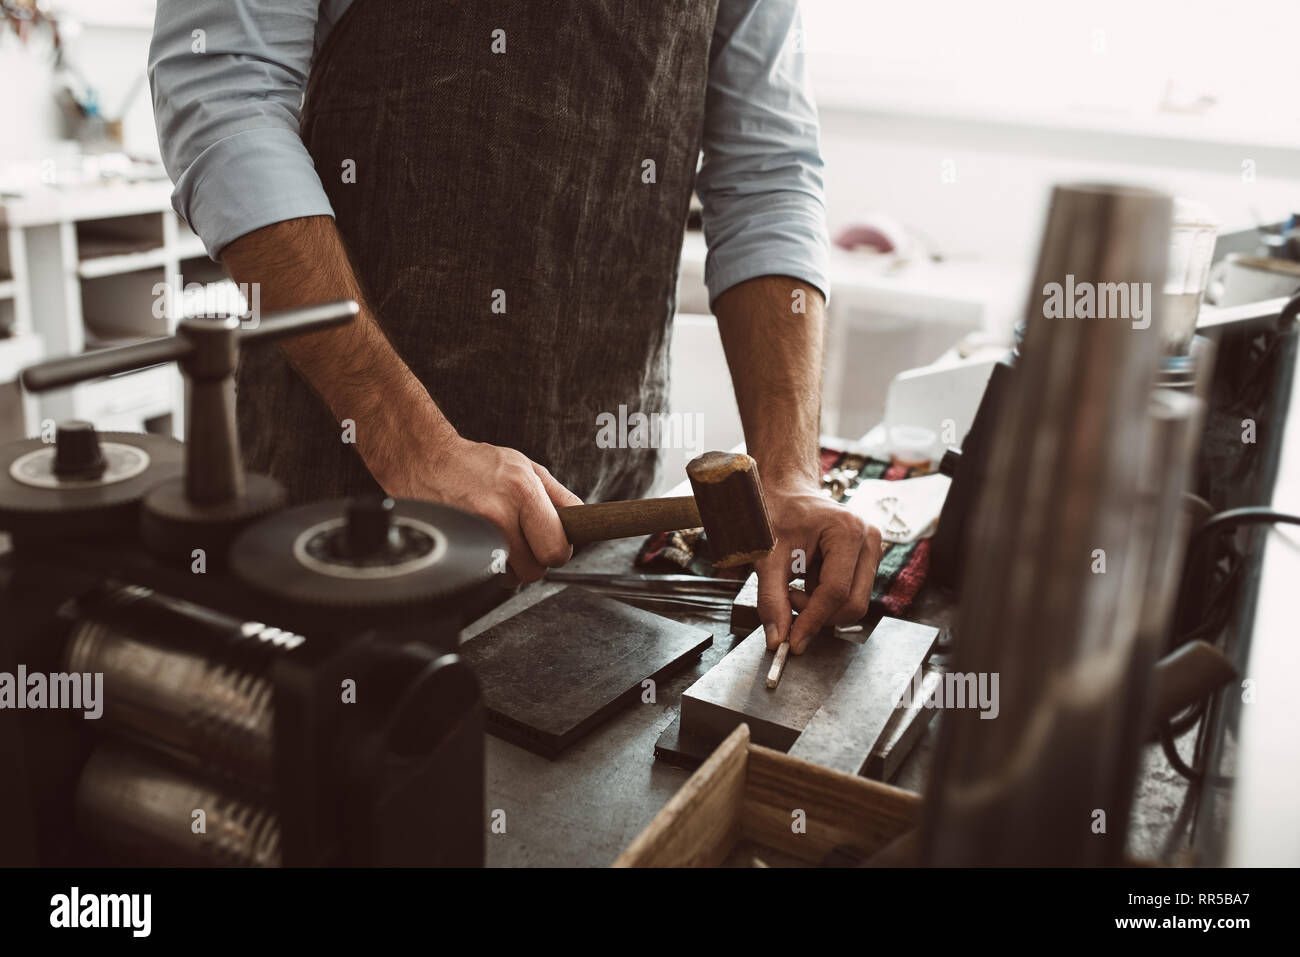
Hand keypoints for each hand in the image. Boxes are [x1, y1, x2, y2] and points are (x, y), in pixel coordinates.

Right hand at [376, 434, 582, 581]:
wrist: (426, 460)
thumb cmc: (479, 465)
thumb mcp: (527, 468)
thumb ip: (559, 497)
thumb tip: (583, 524)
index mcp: (522, 492)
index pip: (557, 548)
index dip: (558, 549)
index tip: (552, 542)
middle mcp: (498, 515)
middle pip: (536, 570)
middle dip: (535, 559)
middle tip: (524, 539)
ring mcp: (473, 535)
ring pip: (512, 579)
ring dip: (512, 565)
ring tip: (500, 537)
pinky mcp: (455, 549)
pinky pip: (488, 577)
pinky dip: (490, 566)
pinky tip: (483, 542)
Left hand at [752, 481, 882, 654]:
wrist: (788, 494)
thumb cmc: (777, 516)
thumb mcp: (768, 557)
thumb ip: (771, 599)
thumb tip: (778, 640)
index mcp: (847, 530)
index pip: (836, 591)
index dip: (812, 620)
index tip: (793, 642)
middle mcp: (869, 539)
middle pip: (852, 603)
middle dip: (818, 614)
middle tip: (789, 600)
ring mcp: (873, 549)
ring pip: (854, 603)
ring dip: (822, 607)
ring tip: (797, 587)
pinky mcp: (869, 560)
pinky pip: (853, 595)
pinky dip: (828, 599)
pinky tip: (810, 580)